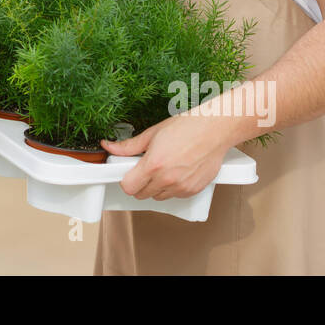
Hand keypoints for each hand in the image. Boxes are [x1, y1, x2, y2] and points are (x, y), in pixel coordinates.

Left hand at [100, 111, 231, 201]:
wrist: (214, 129)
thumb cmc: (187, 127)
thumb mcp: (153, 133)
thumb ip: (129, 146)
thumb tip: (109, 146)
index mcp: (153, 164)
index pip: (128, 187)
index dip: (126, 180)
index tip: (128, 173)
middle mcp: (167, 179)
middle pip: (141, 194)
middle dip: (140, 183)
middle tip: (146, 168)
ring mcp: (181, 187)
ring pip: (158, 197)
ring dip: (156, 187)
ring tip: (164, 167)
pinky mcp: (193, 190)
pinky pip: (175, 196)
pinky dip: (172, 188)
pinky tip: (177, 171)